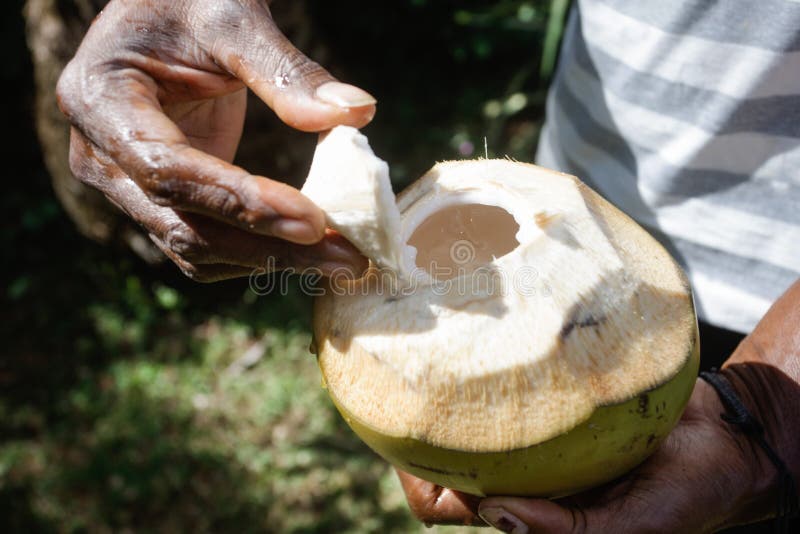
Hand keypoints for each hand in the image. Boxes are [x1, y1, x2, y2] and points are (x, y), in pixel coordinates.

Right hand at [57, 0, 373, 280]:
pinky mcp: (163, 201)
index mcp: (101, 102)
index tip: (314, 222)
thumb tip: (357, 113)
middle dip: (269, 247)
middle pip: (183, 226)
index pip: (169, 172)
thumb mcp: (232, 17)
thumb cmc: (188, 2)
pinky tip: (312, 249)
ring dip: (270, 260)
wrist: (165, 13)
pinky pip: (207, 244)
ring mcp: (129, 186)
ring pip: (196, 249)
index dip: (241, 202)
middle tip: (348, 258)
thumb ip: (287, 70)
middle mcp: (102, 158)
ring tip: (343, 258)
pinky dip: (259, 252)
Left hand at [400, 379, 779, 532]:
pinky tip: (483, 338)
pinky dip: (494, 365)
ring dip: (449, 391)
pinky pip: (512, 379)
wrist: (727, 440)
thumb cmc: (682, 498)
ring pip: (470, 411)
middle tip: (409, 387)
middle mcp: (521, 468)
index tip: (411, 452)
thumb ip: (567, 532)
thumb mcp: (630, 528)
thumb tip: (495, 514)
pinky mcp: (556, 391)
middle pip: (443, 452)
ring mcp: (535, 427)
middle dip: (417, 431)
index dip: (420, 484)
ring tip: (432, 355)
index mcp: (527, 507)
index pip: (448, 504)